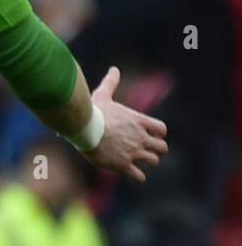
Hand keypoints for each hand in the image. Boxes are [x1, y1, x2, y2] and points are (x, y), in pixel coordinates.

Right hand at [84, 66, 168, 182]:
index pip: (162, 130)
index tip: (149, 135)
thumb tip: (114, 69)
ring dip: (148, 162)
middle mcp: (141, 137)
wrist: (84, 128)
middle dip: (156, 150)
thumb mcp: (103, 94)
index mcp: (139, 121)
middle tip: (145, 150)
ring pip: (153, 161)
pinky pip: (139, 176)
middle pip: (162, 148)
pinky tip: (131, 173)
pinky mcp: (123, 165)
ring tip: (138, 162)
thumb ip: (111, 83)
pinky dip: (138, 176)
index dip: (158, 133)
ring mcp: (133, 152)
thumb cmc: (93, 111)